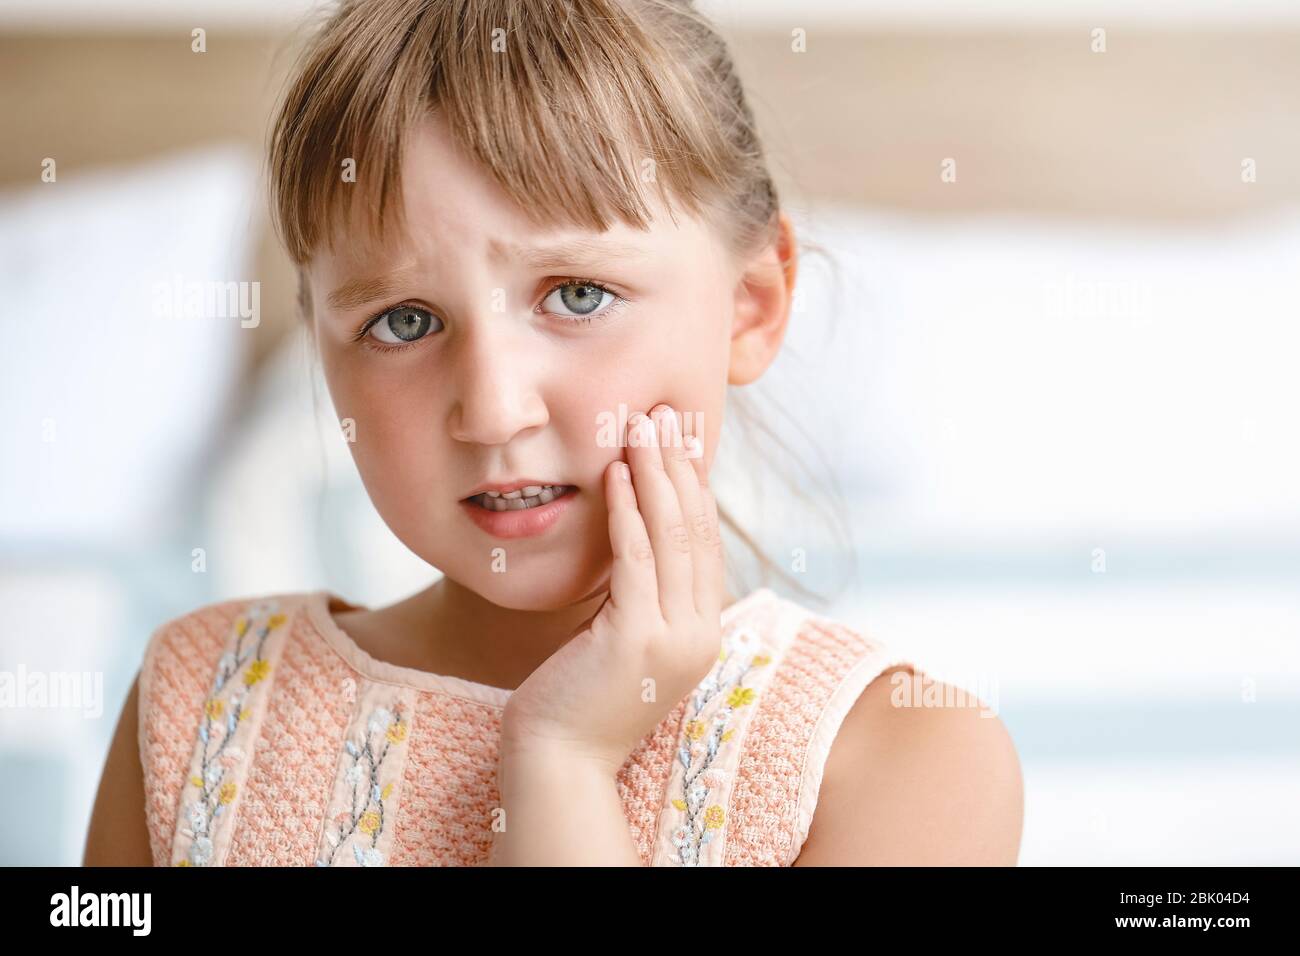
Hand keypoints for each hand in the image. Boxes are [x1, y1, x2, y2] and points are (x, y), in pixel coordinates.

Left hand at [500, 403, 725, 773]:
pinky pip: (637, 560)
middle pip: (697, 532)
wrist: (557, 759)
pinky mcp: (637, 641)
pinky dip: (628, 511)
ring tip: (641, 427)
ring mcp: (674, 639)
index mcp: (702, 632)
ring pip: (673, 538)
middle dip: (679, 467)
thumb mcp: (623, 638)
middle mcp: (700, 634)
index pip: (706, 544)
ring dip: (656, 476)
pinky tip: (616, 474)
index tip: (679, 439)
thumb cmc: (579, 696)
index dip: (694, 487)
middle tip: (664, 415)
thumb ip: (642, 596)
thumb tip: (639, 539)